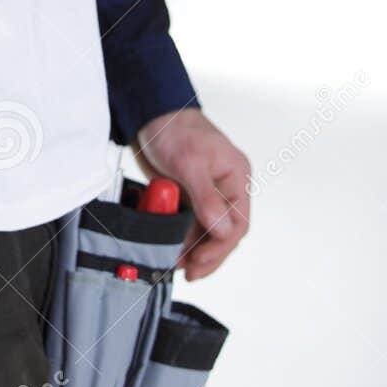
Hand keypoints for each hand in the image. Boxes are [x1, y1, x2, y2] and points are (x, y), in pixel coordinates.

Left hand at [132, 107, 249, 281]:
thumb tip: (222, 231)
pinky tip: (172, 248)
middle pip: (224, 232)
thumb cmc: (175, 129)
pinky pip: (190, 223)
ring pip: (207, 231)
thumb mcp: (190, 163)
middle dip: (208, 254)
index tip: (199, 262)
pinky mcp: (189, 194)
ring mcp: (207, 192)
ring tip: (177, 264)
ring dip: (193, 248)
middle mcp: (225, 188)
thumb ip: (206, 199)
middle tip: (189, 272)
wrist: (150, 114)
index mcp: (236, 178)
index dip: (220, 247)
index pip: (237, 223)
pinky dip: (182, 236)